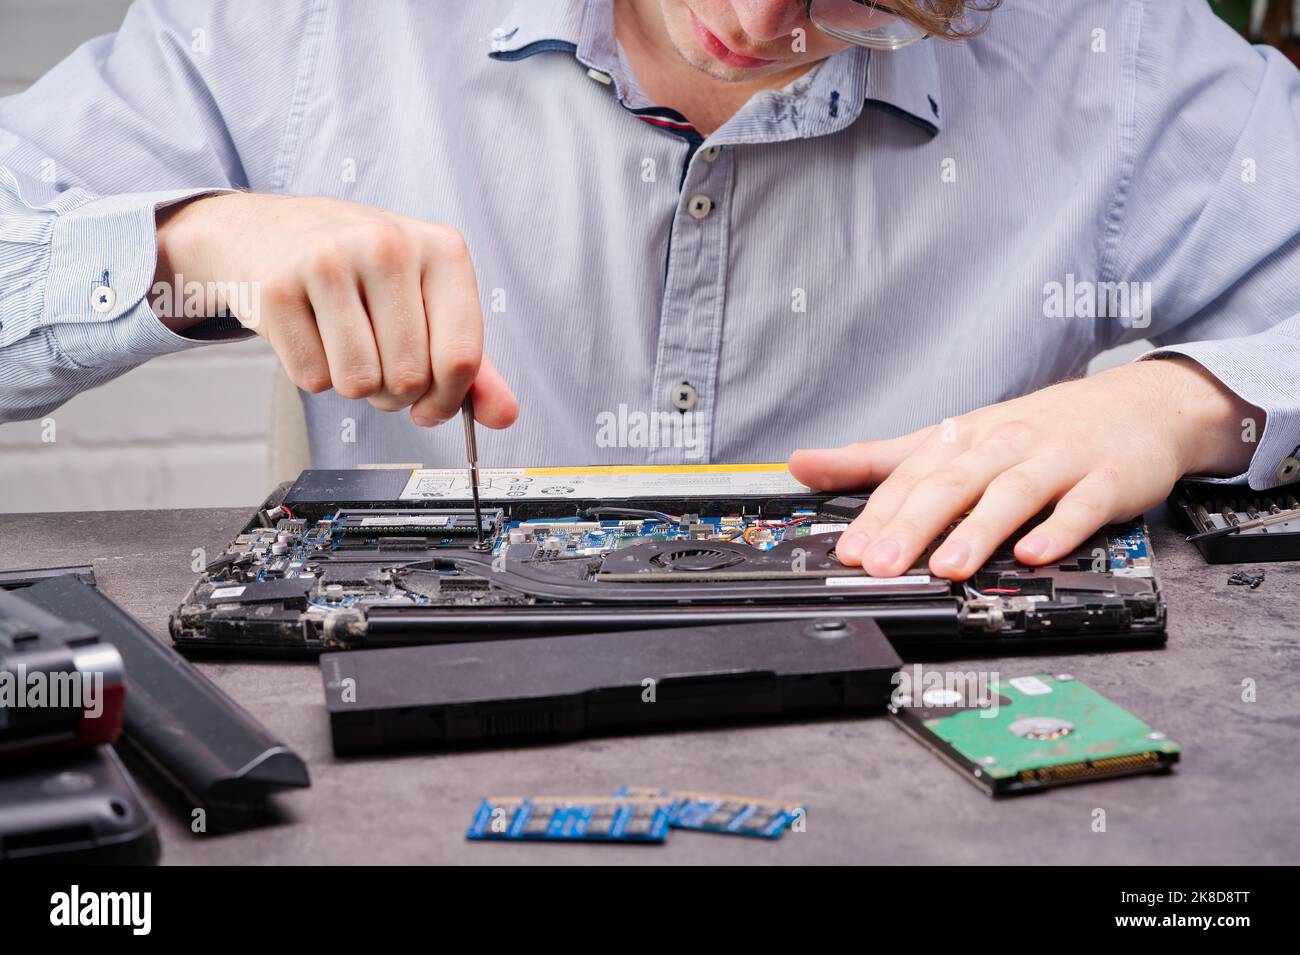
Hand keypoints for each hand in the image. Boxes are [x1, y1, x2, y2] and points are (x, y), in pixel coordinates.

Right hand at [152, 192, 517, 427]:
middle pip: (409, 377)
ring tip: (350, 348)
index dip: (449, 401)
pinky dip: (314, 374)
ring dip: (356, 387)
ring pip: (360, 384)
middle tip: (383, 366)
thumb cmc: (365, 273)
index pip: (461, 357)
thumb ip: (471, 363)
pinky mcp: (277, 287)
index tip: (433, 405)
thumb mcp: (430, 301)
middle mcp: (388, 245)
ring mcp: (328, 260)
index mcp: (442, 249)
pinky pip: (311, 378)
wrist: (272, 233)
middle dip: (397, 394)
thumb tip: (504, 415)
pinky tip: (314, 334)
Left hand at [789, 359, 1259, 580]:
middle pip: (952, 484)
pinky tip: (1036, 552)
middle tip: (882, 564)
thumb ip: (877, 458)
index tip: (848, 550)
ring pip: (1013, 493)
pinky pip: (1083, 505)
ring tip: (948, 565)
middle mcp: (1005, 445)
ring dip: (979, 530)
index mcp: (964, 438)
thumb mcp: (950, 437)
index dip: (878, 513)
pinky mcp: (1108, 478)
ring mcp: (1058, 460)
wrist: (1139, 405)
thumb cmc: (1037, 429)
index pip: (912, 476)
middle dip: (913, 525)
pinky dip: (1060, 528)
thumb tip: (802, 464)